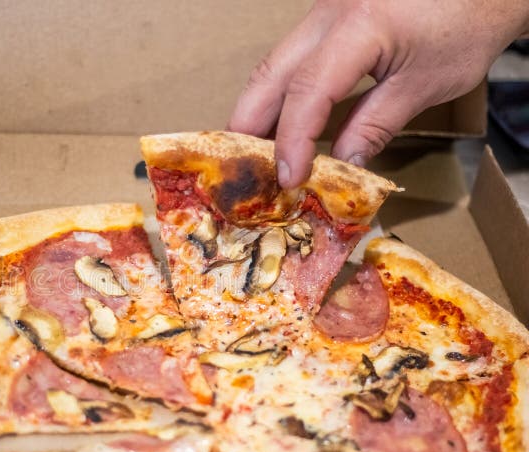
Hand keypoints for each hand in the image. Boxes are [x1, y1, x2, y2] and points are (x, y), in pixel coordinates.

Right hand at [228, 0, 528, 187]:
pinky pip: (290, 59)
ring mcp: (322, 12)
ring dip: (260, 111)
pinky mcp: (324, 18)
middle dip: (249, 124)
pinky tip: (280, 123)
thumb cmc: (466, 25)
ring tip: (256, 153)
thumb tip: (340, 165)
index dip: (293, 139)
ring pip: (273, 64)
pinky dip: (280, 94)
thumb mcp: (425, 85)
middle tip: (242, 167)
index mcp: (360, 25)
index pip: (309, 90)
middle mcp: (328, 13)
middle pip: (270, 72)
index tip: (288, 178)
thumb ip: (376, 125)